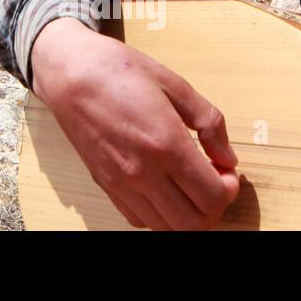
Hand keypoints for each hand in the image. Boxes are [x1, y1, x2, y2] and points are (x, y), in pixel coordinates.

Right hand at [30, 18, 240, 229]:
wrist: (70, 74)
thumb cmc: (119, 71)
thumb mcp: (175, 85)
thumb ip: (209, 123)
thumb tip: (228, 156)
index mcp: (165, 144)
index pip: (213, 196)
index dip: (230, 189)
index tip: (227, 170)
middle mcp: (142, 171)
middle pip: (194, 223)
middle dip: (214, 207)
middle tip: (214, 182)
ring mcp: (121, 183)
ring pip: (166, 228)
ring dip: (187, 214)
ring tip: (188, 185)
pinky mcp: (106, 185)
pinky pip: (139, 220)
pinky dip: (159, 214)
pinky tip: (163, 188)